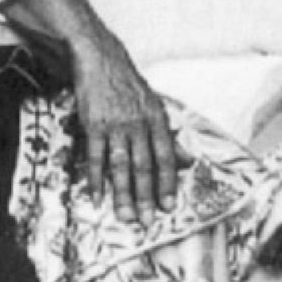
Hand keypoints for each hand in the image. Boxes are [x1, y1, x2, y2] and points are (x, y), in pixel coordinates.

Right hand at [72, 24, 177, 225]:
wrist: (100, 59)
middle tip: (147, 222)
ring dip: (123, 194)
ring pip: (121, 166)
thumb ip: (168, 136)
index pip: (165, 156)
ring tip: (125, 217)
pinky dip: (96, 179)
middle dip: (146, 196)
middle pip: (144, 166)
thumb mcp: (154, 105)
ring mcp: (115, 125)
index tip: (168, 206)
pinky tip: (97, 197)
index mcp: (157, 119)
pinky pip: (96, 157)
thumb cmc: (128, 83)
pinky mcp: (94, 125)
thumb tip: (187, 160)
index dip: (167, 183)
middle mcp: (138, 123)